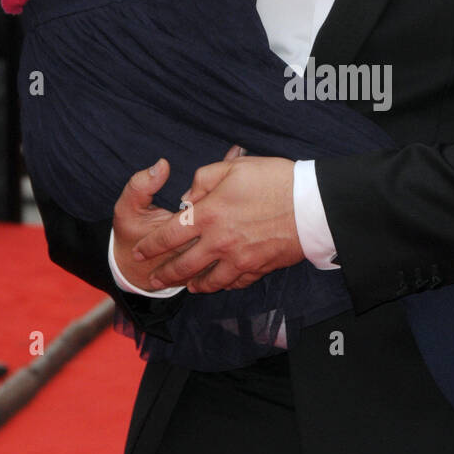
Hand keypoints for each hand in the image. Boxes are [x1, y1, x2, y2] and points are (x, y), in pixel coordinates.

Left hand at [132, 153, 302, 292]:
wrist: (313, 205)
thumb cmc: (275, 180)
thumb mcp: (235, 167)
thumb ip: (204, 179)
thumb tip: (188, 197)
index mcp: (208, 215)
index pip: (169, 235)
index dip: (151, 245)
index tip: (140, 251)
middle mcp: (219, 242)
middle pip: (184, 265)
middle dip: (165, 274)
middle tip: (154, 279)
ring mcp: (240, 259)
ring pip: (210, 281)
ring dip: (195, 285)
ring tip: (188, 286)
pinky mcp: (259, 268)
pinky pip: (236, 282)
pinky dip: (226, 285)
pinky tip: (222, 282)